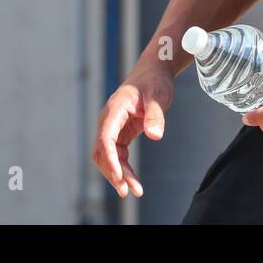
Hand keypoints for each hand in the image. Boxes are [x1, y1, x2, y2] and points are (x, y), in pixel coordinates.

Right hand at [92, 65, 172, 197]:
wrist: (153, 72)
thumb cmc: (155, 82)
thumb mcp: (158, 97)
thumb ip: (155, 116)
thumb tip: (155, 136)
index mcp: (114, 110)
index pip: (105, 139)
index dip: (110, 160)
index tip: (119, 176)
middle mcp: (108, 120)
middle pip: (103, 152)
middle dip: (113, 172)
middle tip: (127, 191)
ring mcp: (112, 127)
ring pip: (108, 156)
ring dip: (118, 173)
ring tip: (133, 190)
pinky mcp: (120, 132)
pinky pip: (118, 154)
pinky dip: (123, 167)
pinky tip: (133, 180)